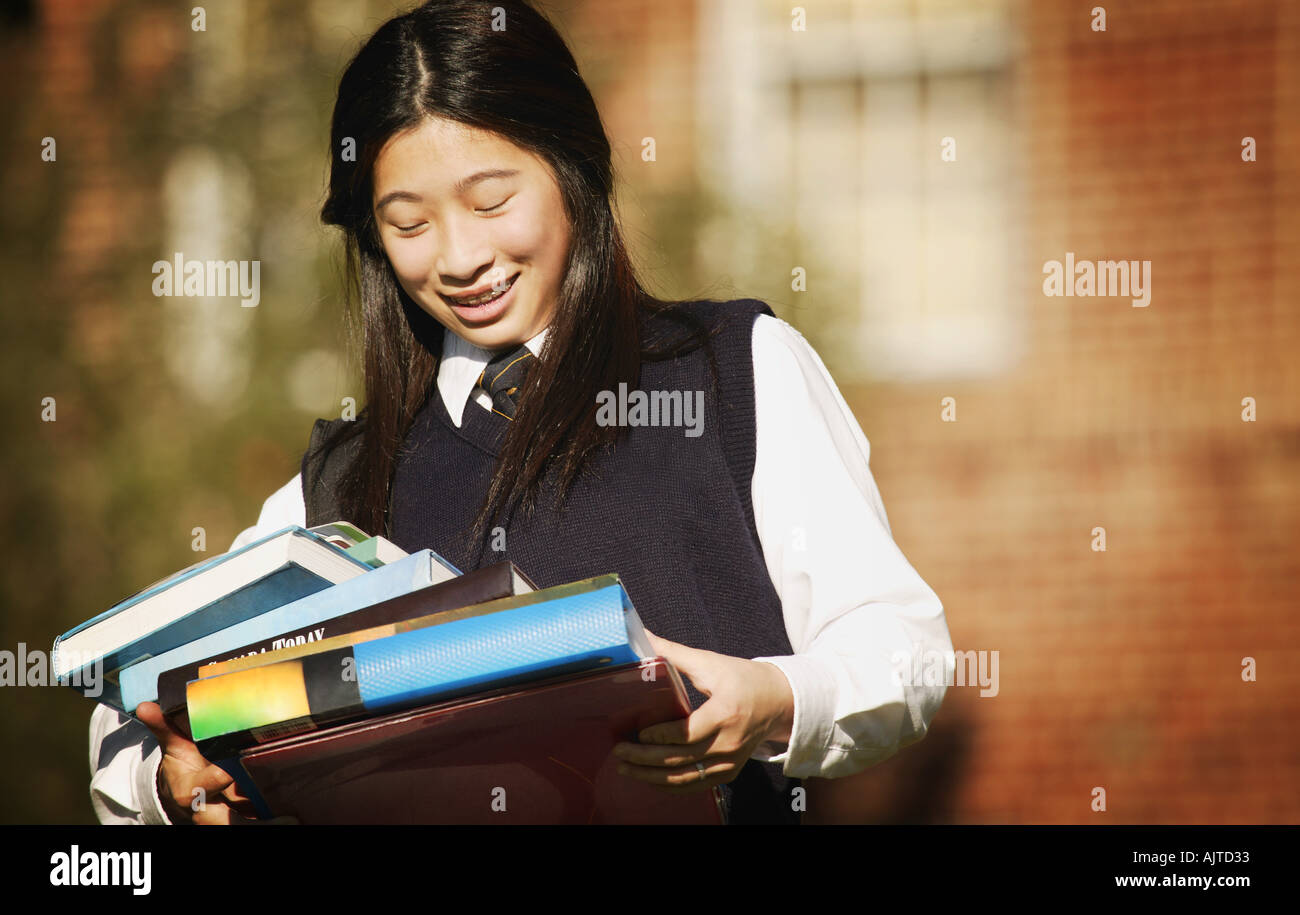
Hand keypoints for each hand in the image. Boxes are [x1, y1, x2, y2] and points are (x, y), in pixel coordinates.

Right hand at [136, 702, 295, 824]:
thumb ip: (164, 727)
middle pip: (225, 818)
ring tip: (291, 818)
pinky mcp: (237, 822)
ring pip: (243, 824)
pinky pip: (255, 825)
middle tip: (275, 801)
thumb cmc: (183, 765)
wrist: (182, 793)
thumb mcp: (173, 747)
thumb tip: (146, 706)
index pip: (202, 786)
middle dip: (245, 812)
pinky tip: (294, 818)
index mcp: (190, 790)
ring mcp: (223, 818)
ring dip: (265, 821)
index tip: (228, 772)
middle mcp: (207, 809)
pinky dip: (273, 822)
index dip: (215, 780)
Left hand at [612, 630, 794, 792]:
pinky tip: (649, 779)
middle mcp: (729, 743)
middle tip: (619, 751)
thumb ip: (674, 653)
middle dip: (645, 759)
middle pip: (681, 759)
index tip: (637, 731)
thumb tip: (642, 637)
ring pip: (685, 778)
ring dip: (651, 777)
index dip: (659, 735)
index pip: (687, 733)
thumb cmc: (745, 679)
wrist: (780, 701)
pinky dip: (670, 785)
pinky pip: (696, 785)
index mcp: (725, 713)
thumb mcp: (711, 663)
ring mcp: (730, 761)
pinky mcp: (729, 772)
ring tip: (625, 769)